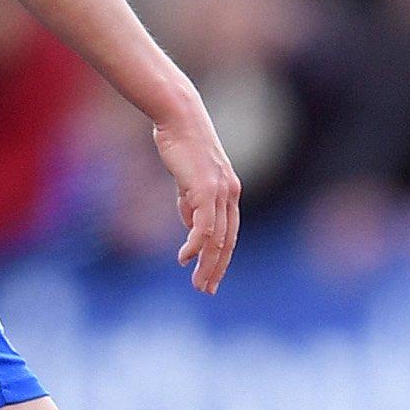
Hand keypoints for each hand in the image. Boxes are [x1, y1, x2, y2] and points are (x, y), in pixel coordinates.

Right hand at [153, 101, 241, 293]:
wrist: (179, 119)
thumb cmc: (181, 145)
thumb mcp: (188, 180)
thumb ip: (190, 203)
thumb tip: (190, 227)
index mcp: (229, 193)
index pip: (229, 234)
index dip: (221, 258)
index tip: (210, 277)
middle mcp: (230, 194)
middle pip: (227, 242)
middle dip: (216, 269)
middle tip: (206, 290)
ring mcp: (220, 192)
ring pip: (217, 239)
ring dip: (206, 264)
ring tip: (197, 283)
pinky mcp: (206, 190)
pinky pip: (204, 226)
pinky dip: (195, 246)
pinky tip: (184, 258)